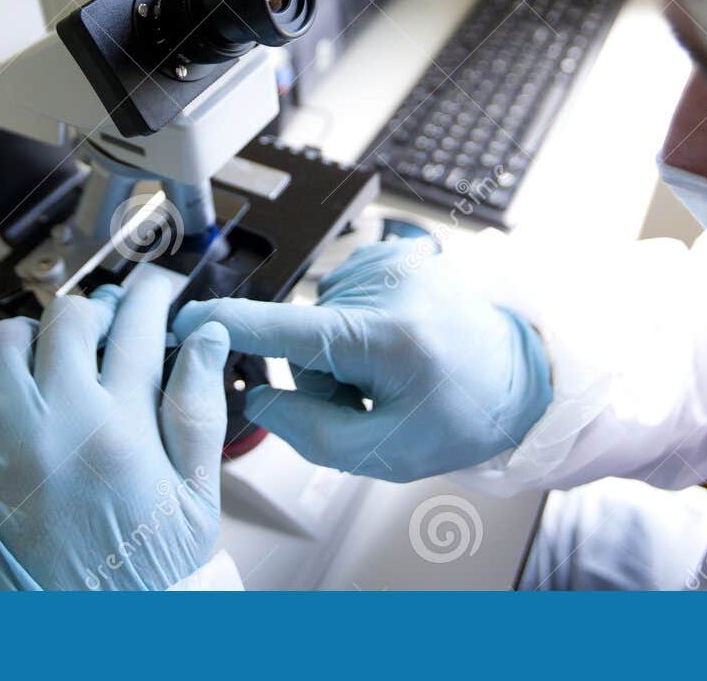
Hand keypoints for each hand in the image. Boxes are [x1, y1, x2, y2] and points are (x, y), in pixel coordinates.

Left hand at [0, 268, 230, 589]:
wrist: (78, 658)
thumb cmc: (138, 593)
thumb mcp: (194, 506)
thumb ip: (199, 414)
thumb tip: (207, 341)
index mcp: (121, 429)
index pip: (137, 324)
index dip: (149, 292)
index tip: (153, 288)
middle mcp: (54, 426)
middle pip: (68, 321)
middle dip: (91, 310)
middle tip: (102, 323)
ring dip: (24, 339)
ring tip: (40, 359)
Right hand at [170, 239, 550, 481]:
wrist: (517, 377)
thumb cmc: (460, 416)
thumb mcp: (388, 454)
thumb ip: (311, 433)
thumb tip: (259, 399)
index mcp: (391, 337)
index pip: (291, 330)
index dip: (231, 328)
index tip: (189, 321)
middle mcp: (392, 287)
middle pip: (301, 338)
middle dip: (321, 376)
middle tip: (373, 398)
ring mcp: (396, 263)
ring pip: (318, 317)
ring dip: (340, 352)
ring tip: (390, 370)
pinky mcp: (397, 252)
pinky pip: (340, 294)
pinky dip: (354, 324)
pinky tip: (391, 343)